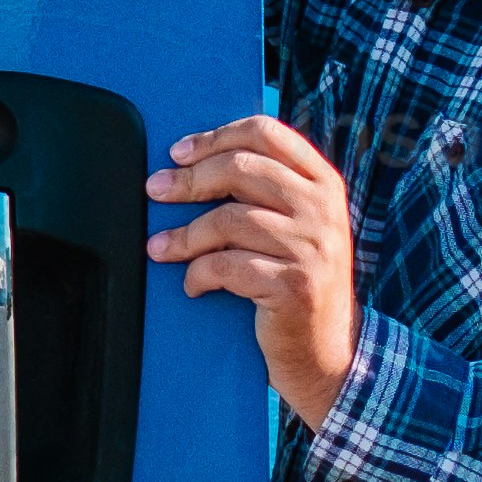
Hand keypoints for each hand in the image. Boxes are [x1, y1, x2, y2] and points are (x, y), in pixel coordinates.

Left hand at [146, 113, 360, 428]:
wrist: (327, 348)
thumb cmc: (297, 279)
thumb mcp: (299, 224)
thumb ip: (269, 188)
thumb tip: (196, 160)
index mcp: (323, 182)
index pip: (265, 133)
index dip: (214, 137)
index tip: (178, 153)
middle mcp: (322, 209)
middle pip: (240, 169)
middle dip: (189, 179)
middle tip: (155, 190)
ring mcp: (311, 247)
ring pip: (228, 219)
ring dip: (184, 235)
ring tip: (160, 248)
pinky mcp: (293, 286)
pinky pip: (226, 267)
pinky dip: (198, 275)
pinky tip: (192, 284)